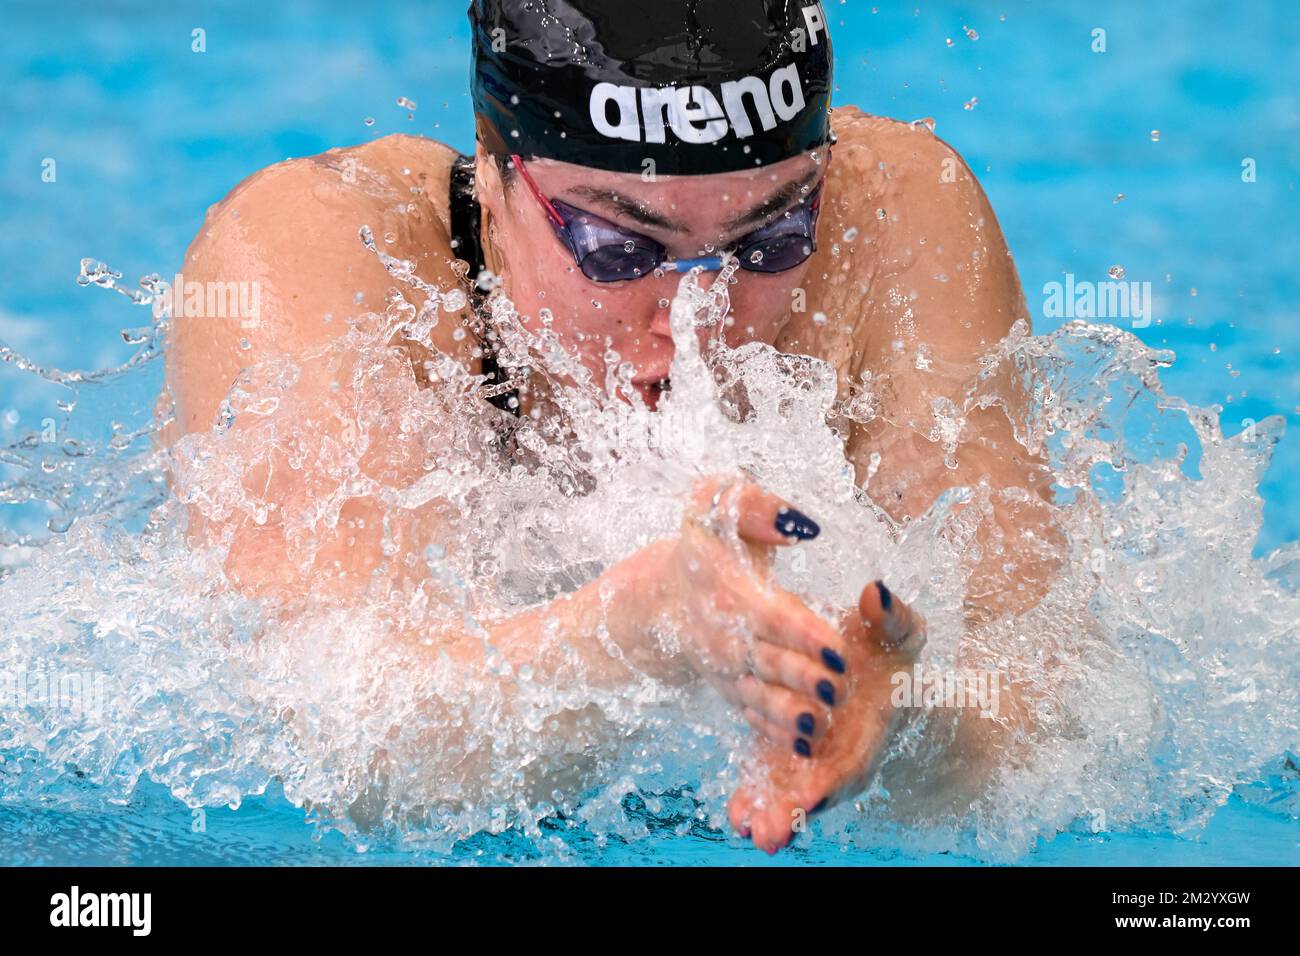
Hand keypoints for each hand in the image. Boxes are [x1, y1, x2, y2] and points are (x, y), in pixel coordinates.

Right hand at [640, 475, 850, 755]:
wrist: (663, 596)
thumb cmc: (705, 545)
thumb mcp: (715, 507)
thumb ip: (756, 507)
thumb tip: (801, 525)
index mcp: (732, 592)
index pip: (773, 616)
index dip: (804, 634)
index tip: (839, 649)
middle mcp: (727, 637)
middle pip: (769, 662)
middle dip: (802, 678)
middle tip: (839, 691)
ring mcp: (727, 670)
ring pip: (759, 696)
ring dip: (786, 715)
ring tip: (816, 728)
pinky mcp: (731, 690)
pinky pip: (750, 715)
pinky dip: (772, 732)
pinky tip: (801, 745)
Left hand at [726, 578, 927, 853]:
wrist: (861, 652)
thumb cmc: (883, 641)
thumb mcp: (893, 625)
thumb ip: (890, 614)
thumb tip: (877, 593)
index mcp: (870, 724)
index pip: (853, 760)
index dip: (832, 779)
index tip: (808, 798)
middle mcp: (841, 748)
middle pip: (819, 788)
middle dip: (794, 811)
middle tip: (768, 834)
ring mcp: (813, 754)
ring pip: (792, 791)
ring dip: (771, 813)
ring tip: (745, 829)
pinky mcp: (788, 750)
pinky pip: (772, 780)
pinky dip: (756, 798)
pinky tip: (735, 815)